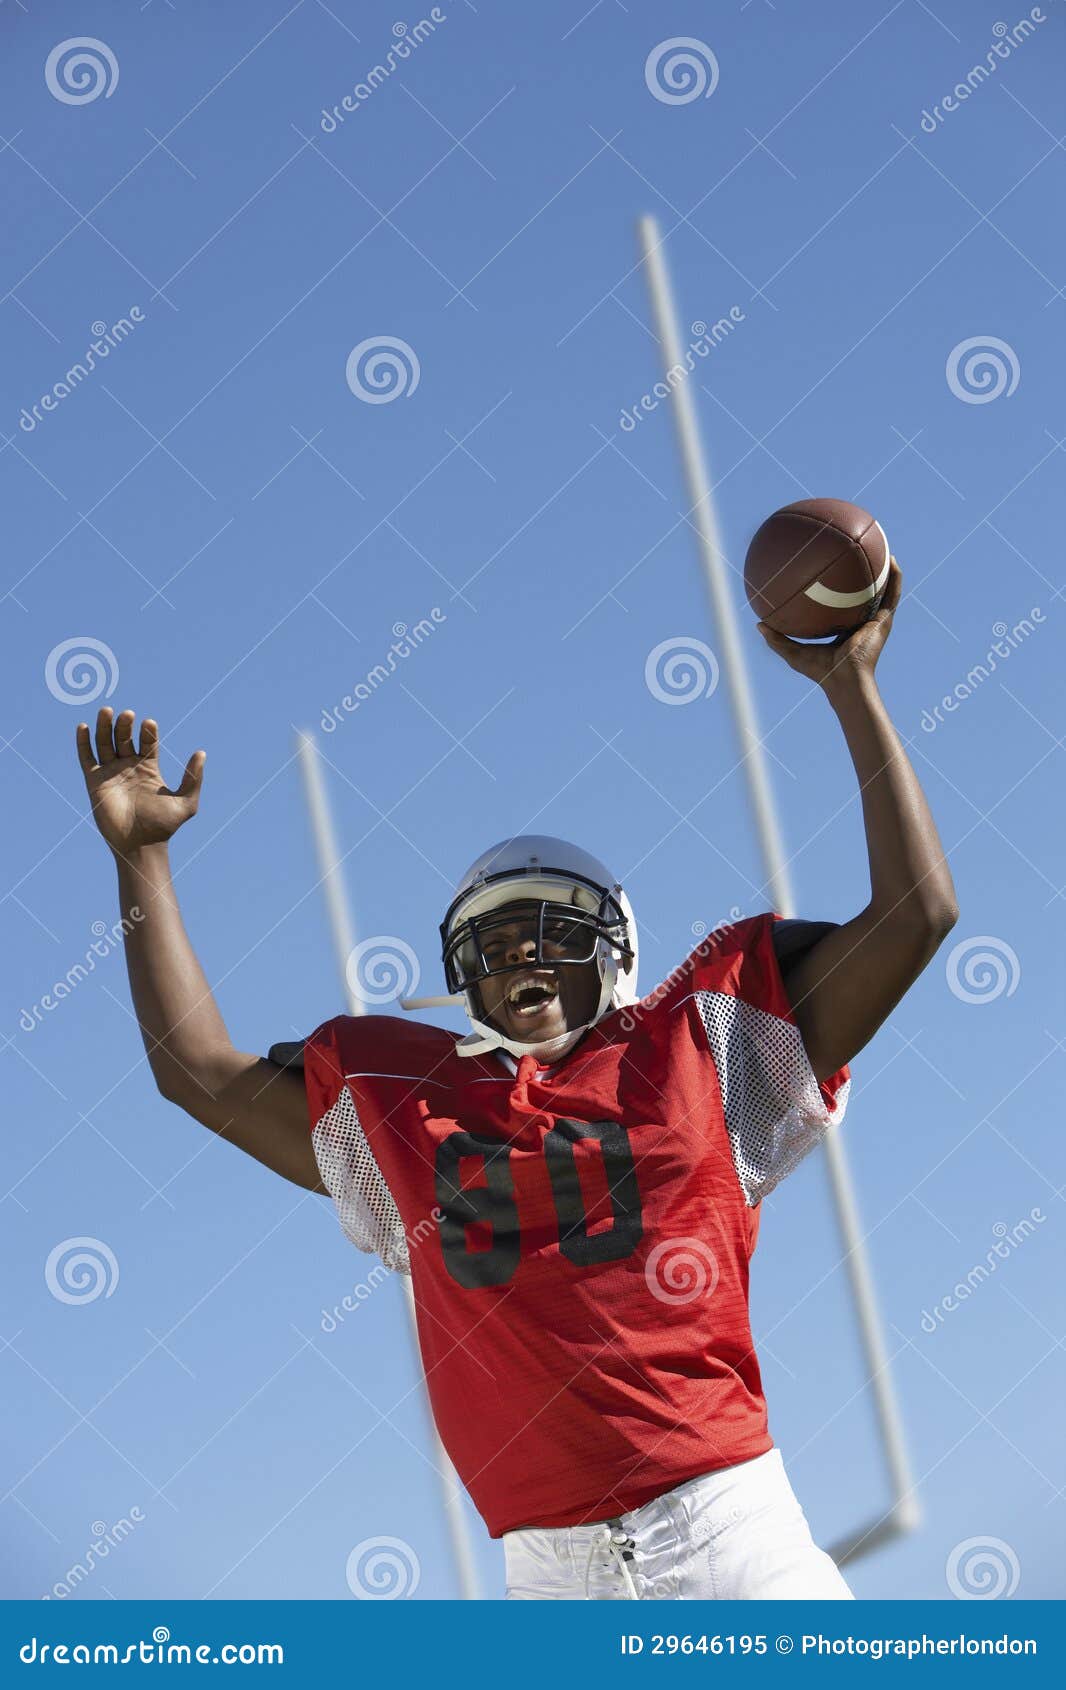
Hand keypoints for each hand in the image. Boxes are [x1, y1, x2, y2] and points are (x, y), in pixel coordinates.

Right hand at [77, 708, 204, 853]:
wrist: (140, 845)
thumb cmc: (164, 826)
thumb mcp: (186, 802)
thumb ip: (193, 778)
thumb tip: (201, 752)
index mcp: (149, 768)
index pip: (147, 741)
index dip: (147, 731)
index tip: (149, 723)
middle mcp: (129, 766)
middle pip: (124, 737)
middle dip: (124, 725)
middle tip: (128, 714)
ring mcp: (111, 773)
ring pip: (105, 743)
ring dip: (105, 726)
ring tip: (107, 711)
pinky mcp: (95, 782)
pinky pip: (87, 758)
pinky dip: (83, 742)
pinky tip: (83, 727)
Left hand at [756, 558, 901, 691]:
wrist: (845, 682)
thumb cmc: (821, 672)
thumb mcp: (794, 652)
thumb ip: (777, 639)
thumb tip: (758, 624)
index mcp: (843, 628)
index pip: (841, 603)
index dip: (838, 587)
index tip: (831, 568)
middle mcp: (861, 621)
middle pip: (863, 592)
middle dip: (861, 572)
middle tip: (855, 549)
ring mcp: (875, 620)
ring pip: (883, 589)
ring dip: (885, 568)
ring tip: (882, 545)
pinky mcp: (885, 621)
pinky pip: (893, 594)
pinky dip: (895, 577)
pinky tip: (892, 559)